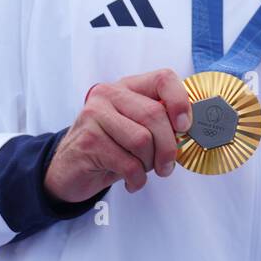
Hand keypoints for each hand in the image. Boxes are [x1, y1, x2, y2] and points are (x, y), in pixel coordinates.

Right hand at [45, 69, 192, 204]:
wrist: (69, 169)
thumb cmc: (111, 148)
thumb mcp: (136, 128)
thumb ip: (159, 123)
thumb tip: (190, 131)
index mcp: (128, 87)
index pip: (163, 79)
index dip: (180, 102)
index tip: (185, 127)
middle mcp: (109, 94)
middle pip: (155, 115)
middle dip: (168, 147)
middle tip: (167, 165)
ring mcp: (95, 116)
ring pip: (142, 140)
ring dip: (150, 164)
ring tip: (143, 171)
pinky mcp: (88, 141)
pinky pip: (128, 163)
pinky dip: (137, 179)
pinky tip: (132, 182)